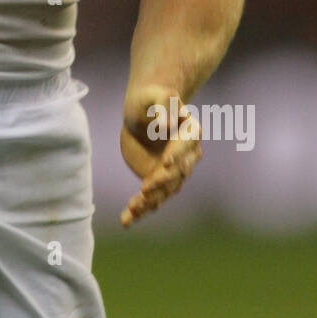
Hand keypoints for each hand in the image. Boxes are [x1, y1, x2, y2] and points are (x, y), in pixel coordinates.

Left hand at [119, 84, 201, 227]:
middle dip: (161, 182)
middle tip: (144, 189)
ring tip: (133, 209)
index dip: (177, 155)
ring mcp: (172, 172)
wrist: (143, 113)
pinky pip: (150, 198)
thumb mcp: (154, 96)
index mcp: (190, 132)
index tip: (166, 163)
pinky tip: (126, 221)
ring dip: (150, 201)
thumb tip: (166, 125)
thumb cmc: (150, 99)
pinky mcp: (156, 181)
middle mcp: (187, 156)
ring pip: (164, 191)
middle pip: (177, 173)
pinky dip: (138, 211)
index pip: (185, 146)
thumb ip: (163, 104)